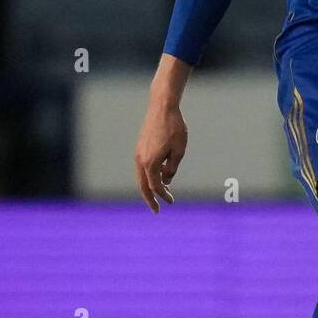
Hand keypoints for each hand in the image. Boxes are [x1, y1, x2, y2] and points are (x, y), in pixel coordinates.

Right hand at [134, 98, 187, 212]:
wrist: (162, 107)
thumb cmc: (174, 128)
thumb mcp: (179, 150)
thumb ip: (172, 168)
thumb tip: (166, 180)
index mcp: (150, 162)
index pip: (156, 186)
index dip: (163, 196)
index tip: (171, 201)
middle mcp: (141, 160)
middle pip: (143, 186)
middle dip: (150, 199)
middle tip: (156, 211)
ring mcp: (138, 153)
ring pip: (140, 177)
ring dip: (149, 188)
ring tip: (160, 194)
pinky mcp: (139, 148)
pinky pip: (141, 168)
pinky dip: (148, 176)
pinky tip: (158, 177)